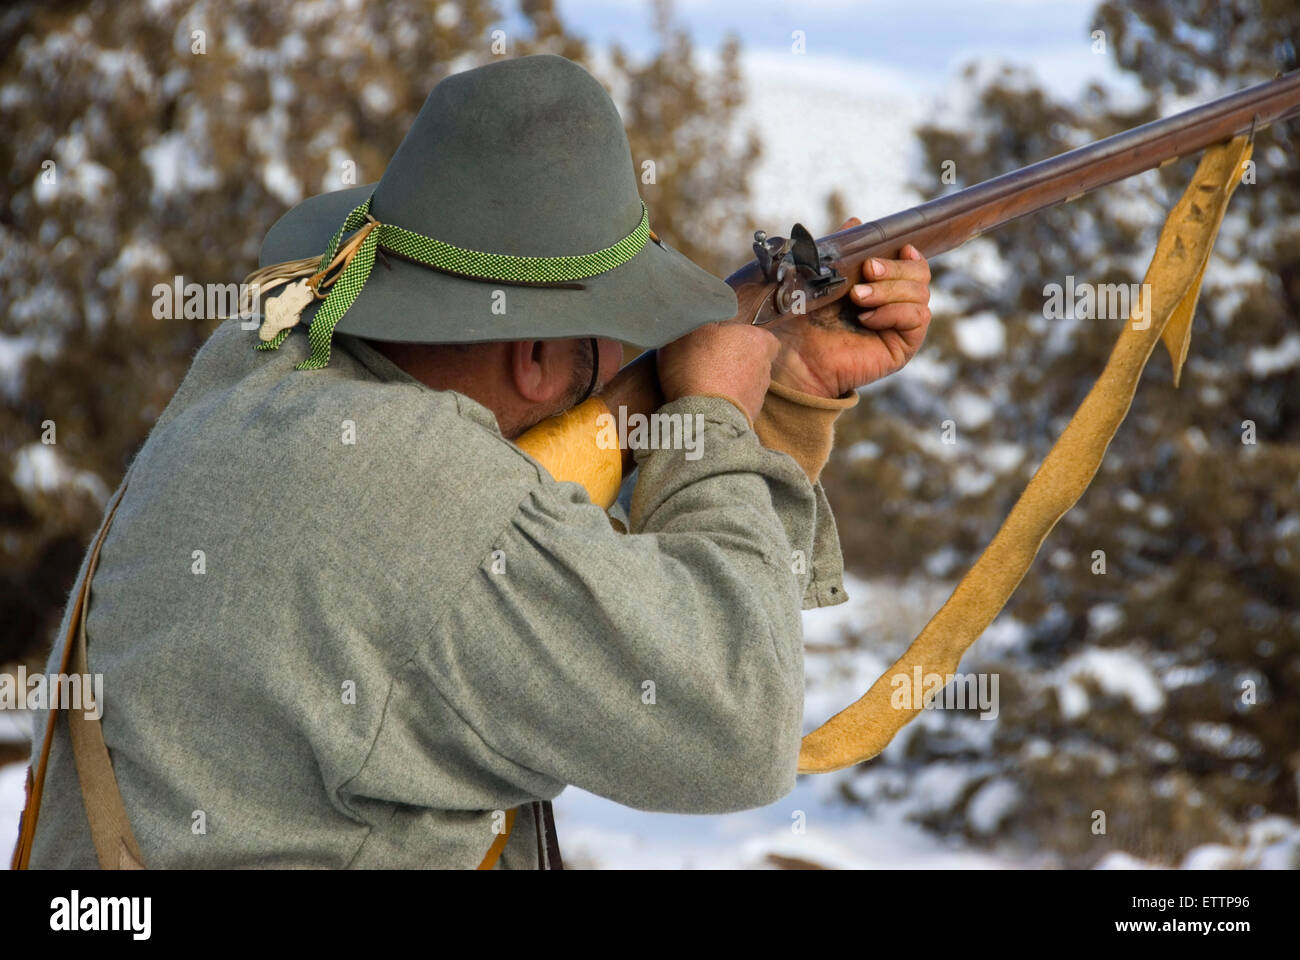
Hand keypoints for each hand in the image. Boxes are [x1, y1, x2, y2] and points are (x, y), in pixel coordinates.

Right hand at [657, 321, 779, 422]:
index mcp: (758, 341)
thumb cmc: (698, 366)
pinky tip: (705, 403)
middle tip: (710, 361)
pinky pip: (736, 405)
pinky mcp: (749, 417)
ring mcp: (758, 396)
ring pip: (745, 383)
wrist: (704, 415)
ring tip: (703, 384)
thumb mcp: (690, 330)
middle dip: (736, 361)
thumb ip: (698, 318)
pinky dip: (724, 403)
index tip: (727, 340)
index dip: (746, 338)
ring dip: (729, 383)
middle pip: (753, 360)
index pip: (764, 337)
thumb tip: (697, 311)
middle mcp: (765, 368)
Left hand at [766, 219, 931, 397]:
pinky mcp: (901, 347)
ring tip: (857, 298)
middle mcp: (892, 302)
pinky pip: (917, 318)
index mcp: (876, 282)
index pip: (910, 260)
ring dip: (890, 290)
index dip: (908, 252)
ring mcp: (898, 325)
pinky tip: (865, 319)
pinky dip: (893, 312)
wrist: (788, 357)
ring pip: (921, 294)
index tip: (896, 246)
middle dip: (895, 268)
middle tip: (867, 270)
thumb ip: (838, 249)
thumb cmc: (796, 317)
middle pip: (920, 274)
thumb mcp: (816, 274)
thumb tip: (856, 222)